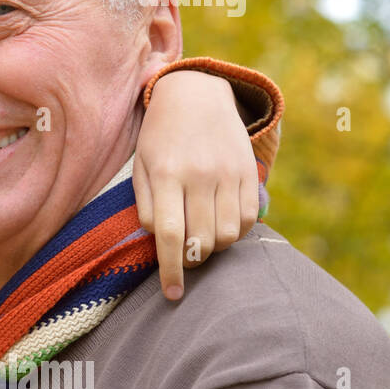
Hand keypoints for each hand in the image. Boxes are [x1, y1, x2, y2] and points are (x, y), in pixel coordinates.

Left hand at [134, 70, 258, 301]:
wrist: (196, 93)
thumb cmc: (159, 137)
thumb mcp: (140, 166)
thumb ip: (146, 205)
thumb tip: (158, 242)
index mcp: (165, 174)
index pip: (168, 235)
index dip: (170, 270)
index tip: (172, 294)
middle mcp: (199, 175)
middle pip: (201, 241)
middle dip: (190, 260)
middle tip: (182, 257)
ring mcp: (228, 174)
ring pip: (227, 235)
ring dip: (213, 247)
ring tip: (199, 237)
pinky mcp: (249, 173)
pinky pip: (248, 220)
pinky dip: (235, 233)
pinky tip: (220, 224)